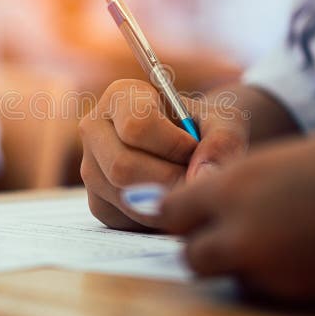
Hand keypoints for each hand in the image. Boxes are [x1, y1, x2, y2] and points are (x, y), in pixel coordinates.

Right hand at [79, 79, 247, 230]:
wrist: (194, 146)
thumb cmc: (206, 126)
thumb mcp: (223, 123)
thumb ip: (222, 142)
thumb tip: (202, 178)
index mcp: (121, 96)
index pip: (136, 127)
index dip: (173, 145)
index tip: (195, 148)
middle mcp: (95, 128)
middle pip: (123, 167)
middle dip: (169, 181)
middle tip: (198, 180)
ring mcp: (90, 167)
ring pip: (123, 197)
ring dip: (166, 201)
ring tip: (188, 185)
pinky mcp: (97, 202)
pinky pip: (126, 219)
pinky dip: (157, 217)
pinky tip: (173, 199)